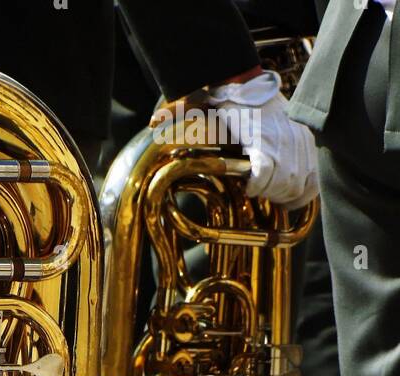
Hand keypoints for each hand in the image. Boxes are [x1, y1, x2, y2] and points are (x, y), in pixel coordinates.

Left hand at [151, 69, 317, 208]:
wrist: (243, 84)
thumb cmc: (220, 105)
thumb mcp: (201, 114)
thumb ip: (180, 119)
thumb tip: (155, 121)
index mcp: (259, 136)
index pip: (264, 173)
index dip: (257, 186)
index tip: (250, 187)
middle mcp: (282, 139)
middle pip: (286, 183)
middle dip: (274, 195)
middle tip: (261, 194)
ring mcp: (298, 141)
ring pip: (302, 182)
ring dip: (289, 194)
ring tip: (276, 195)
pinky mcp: (307, 142)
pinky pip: (314, 177)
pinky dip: (306, 190)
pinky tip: (293, 196)